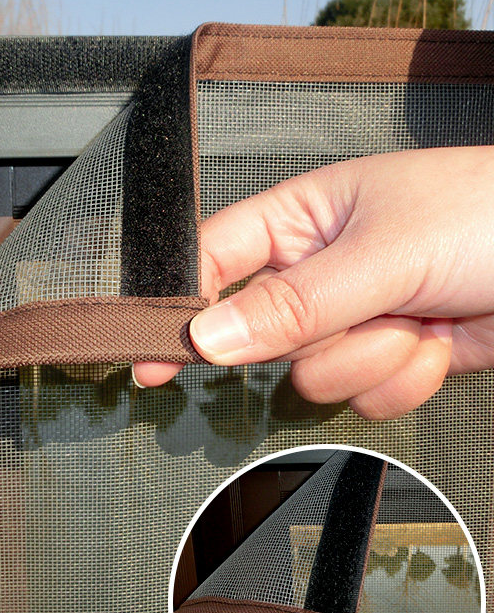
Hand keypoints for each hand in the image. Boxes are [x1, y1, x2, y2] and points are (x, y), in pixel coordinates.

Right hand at [133, 147, 493, 418]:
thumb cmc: (490, 216)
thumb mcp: (384, 253)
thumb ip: (292, 302)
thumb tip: (206, 336)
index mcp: (302, 219)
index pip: (213, 261)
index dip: (179, 307)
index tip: (152, 358)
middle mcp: (319, 271)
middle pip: (263, 335)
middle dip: (319, 338)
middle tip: (365, 312)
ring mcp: (354, 319)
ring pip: (313, 375)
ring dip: (374, 359)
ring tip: (421, 319)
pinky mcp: (388, 358)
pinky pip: (362, 396)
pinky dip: (404, 380)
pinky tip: (440, 342)